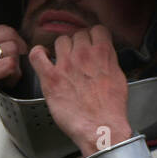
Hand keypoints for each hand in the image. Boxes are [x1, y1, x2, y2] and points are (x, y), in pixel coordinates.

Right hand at [0, 25, 22, 146]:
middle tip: (17, 64)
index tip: (15, 53)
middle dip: (19, 49)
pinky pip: (10, 65)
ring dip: (17, 65)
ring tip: (9, 78)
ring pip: (12, 49)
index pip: (0, 28)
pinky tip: (6, 84)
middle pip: (9, 34)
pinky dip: (14, 76)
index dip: (13, 41)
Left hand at [28, 25, 130, 155]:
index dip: (93, 37)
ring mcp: (66, 65)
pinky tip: (42, 57)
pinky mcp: (50, 78)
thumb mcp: (119, 77)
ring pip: (60, 41)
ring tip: (62, 60)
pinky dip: (38, 53)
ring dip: (61, 48)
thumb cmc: (111, 109)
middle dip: (77, 44)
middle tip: (77, 57)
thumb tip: (104, 55)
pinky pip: (37, 56)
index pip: (97, 29)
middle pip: (77, 35)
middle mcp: (84, 55)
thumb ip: (109, 61)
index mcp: (103, 53)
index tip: (90, 44)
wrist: (101, 127)